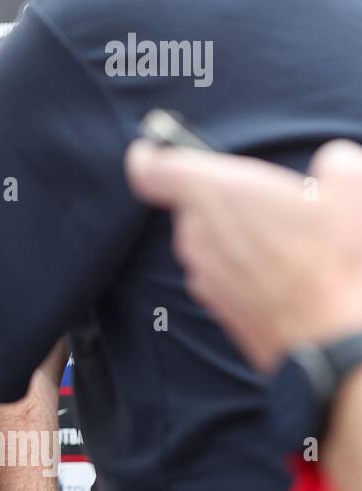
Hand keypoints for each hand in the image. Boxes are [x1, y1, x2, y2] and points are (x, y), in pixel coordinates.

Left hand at [126, 139, 361, 371]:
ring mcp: (200, 270)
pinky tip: (279, 274)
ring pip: (206, 238)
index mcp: (215, 192)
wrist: (331, 340)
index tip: (151, 151)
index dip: (149, 156)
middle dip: (225, 200)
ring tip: (285, 245)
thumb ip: (334, 164)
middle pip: (193, 203)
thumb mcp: (352, 192)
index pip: (153, 168)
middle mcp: (194, 231)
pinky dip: (239, 267)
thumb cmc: (335, 261)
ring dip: (234, 235)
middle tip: (271, 205)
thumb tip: (332, 164)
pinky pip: (218, 270)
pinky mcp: (211, 301)